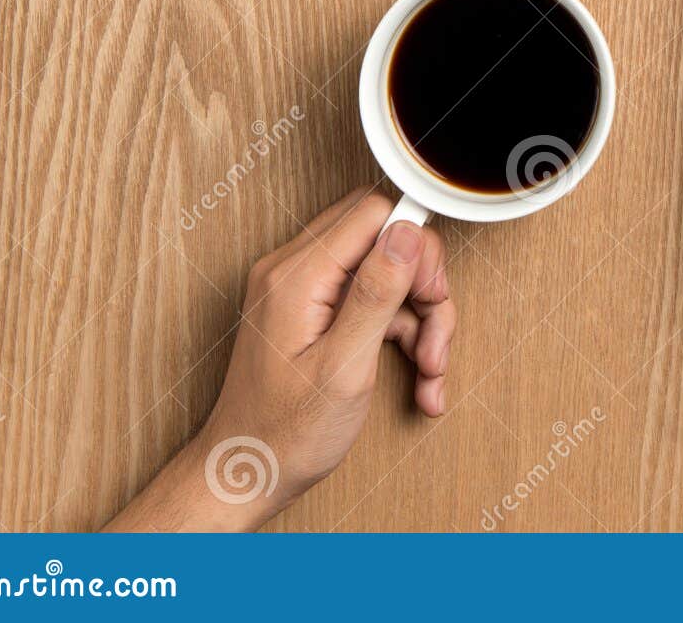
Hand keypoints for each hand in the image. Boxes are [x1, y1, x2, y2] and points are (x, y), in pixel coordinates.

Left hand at [107, 188, 456, 530]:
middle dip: (422, 285)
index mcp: (296, 276)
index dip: (416, 246)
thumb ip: (376, 293)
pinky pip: (373, 300)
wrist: (248, 471)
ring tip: (429, 370)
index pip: (373, 211)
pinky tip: (417, 376)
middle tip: (434, 335)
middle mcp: (294, 271)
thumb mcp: (344, 366)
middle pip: (385, 238)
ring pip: (387, 273)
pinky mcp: (313, 310)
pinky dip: (402, 333)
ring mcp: (302, 289)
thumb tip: (407, 232)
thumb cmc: (286, 434)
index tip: (432, 290)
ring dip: (420, 318)